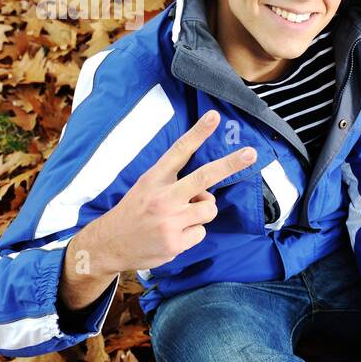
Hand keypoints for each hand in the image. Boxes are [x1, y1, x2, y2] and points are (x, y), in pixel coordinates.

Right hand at [86, 109, 255, 274]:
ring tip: (180, 219)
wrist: (109, 245)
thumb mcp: (146, 188)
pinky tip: (174, 236)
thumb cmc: (134, 213)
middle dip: (231, 163)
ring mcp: (170, 220)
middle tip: (251, 153)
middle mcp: (163, 197)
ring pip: (210, 208)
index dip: (198, 132)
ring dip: (202, 213)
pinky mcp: (175, 242)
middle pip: (204, 176)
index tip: (214, 116)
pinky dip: (192, 234)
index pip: (179, 151)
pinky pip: (202, 232)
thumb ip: (175, 184)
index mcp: (154, 179)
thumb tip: (205, 192)